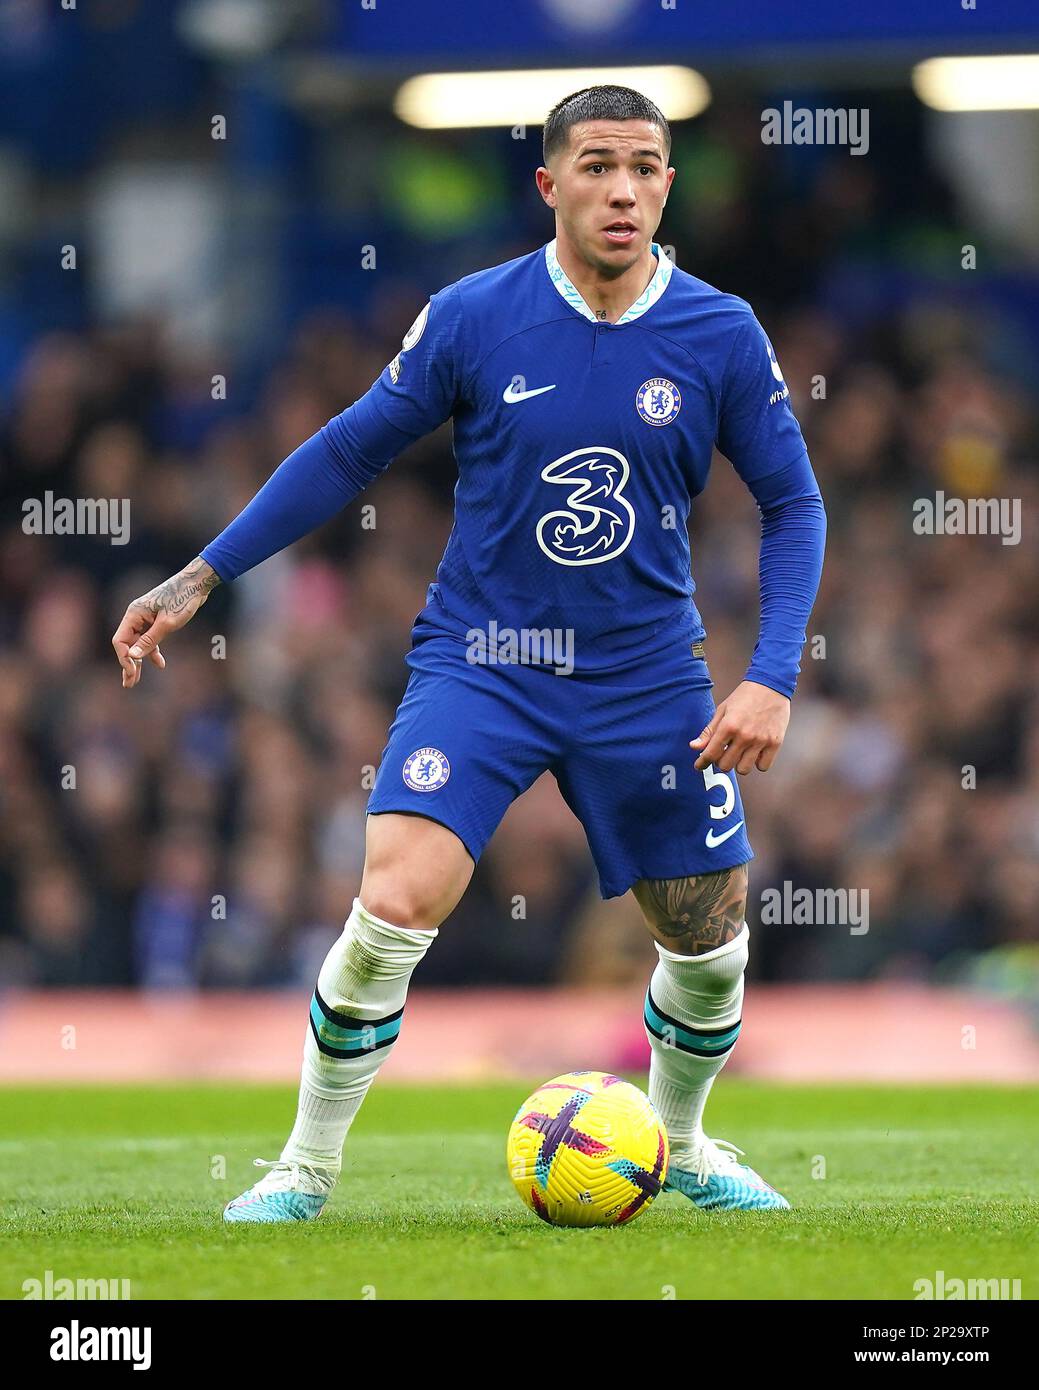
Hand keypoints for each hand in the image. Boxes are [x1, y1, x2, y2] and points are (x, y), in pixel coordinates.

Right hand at [111, 556, 220, 688]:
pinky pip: (149, 639)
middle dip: (128, 665)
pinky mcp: (156, 620)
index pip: (120, 640)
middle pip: (127, 644)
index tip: (132, 673)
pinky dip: (153, 651)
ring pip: (138, 643)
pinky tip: (160, 664)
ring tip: (136, 680)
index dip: (124, 658)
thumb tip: (132, 656)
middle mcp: (136, 616)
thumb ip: (149, 641)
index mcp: (134, 614)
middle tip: (129, 684)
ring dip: (139, 661)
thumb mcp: (167, 624)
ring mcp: (146, 618)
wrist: (197, 584)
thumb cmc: (182, 600)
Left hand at [690, 680, 789, 773]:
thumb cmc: (745, 696)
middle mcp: (744, 736)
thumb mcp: (722, 710)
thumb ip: (709, 731)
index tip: (699, 766)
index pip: (711, 754)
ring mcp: (761, 741)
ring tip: (740, 753)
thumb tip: (694, 747)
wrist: (771, 685)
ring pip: (743, 769)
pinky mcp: (775, 743)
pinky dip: (757, 763)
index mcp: (728, 726)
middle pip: (726, 765)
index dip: (702, 763)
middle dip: (720, 762)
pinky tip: (754, 753)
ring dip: (738, 764)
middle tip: (723, 753)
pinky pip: (763, 766)